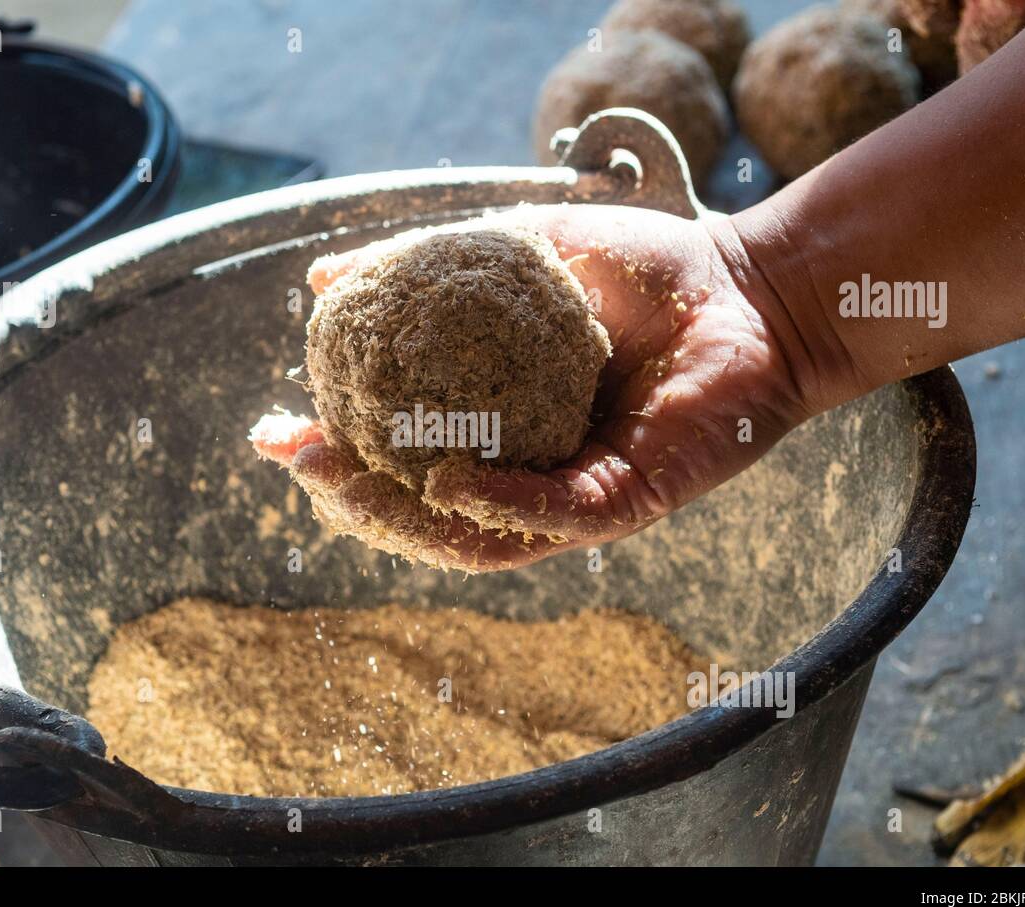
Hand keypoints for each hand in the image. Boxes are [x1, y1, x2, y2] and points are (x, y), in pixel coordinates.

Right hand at [253, 204, 835, 570]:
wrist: (749, 284)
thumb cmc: (643, 271)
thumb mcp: (515, 253)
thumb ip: (425, 265)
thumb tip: (320, 281)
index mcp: (497, 428)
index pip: (402, 457)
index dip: (336, 449)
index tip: (276, 424)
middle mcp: (528, 474)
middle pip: (423, 509)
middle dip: (349, 492)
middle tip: (291, 456)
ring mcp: (574, 497)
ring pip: (475, 535)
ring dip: (403, 517)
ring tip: (340, 482)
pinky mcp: (627, 501)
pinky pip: (551, 517)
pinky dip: (496, 504)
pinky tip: (445, 481)